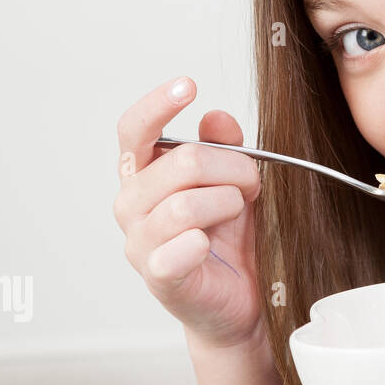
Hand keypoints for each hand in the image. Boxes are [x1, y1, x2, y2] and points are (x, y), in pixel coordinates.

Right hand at [112, 76, 263, 350]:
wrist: (239, 299)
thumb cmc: (231, 238)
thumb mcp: (236, 182)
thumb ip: (226, 148)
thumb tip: (215, 117)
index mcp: (145, 175)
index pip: (133, 130)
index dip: (156, 104)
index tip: (188, 85)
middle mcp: (132, 205)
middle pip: (180, 163)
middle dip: (232, 167)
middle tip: (252, 182)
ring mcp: (140, 242)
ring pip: (184, 203)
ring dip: (227, 202)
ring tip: (237, 212)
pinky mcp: (158, 276)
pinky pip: (178, 247)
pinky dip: (202, 241)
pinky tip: (210, 245)